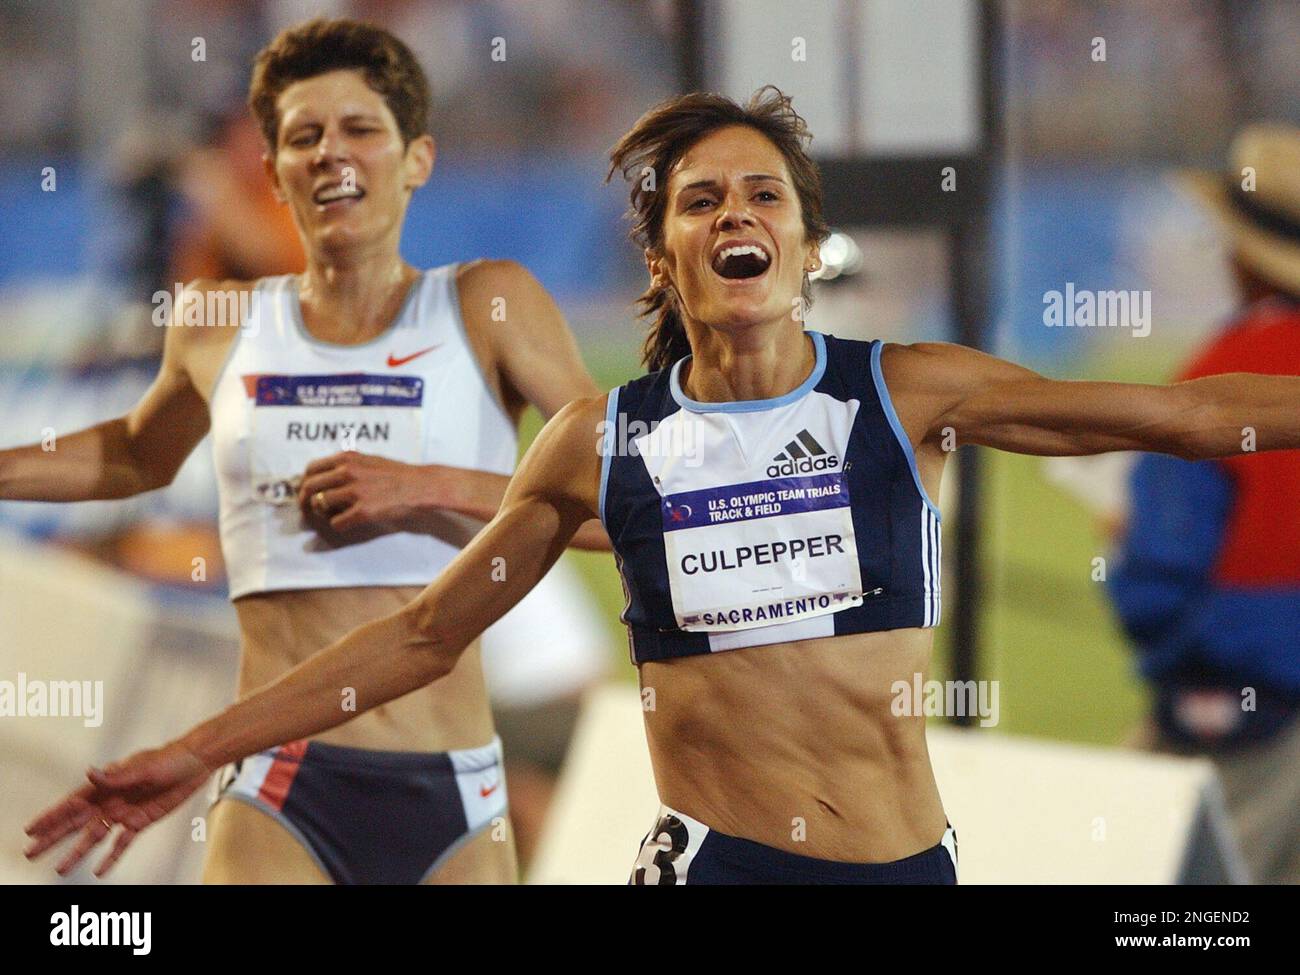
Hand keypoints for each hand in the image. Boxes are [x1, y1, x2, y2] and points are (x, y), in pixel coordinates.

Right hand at [23, 742, 211, 877]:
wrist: (197, 762)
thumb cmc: (170, 758)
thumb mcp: (144, 767)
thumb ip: (117, 776)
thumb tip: (89, 773)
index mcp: (107, 782)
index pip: (73, 802)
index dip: (52, 816)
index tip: (31, 829)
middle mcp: (111, 799)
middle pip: (77, 822)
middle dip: (54, 837)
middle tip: (31, 852)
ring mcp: (124, 812)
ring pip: (95, 837)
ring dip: (77, 852)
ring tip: (60, 869)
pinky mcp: (141, 821)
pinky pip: (122, 843)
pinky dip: (111, 857)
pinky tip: (99, 871)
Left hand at [297, 452, 437, 536]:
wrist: (420, 485)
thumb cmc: (396, 474)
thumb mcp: (368, 460)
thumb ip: (346, 465)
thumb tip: (324, 477)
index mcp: (347, 458)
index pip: (311, 469)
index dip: (304, 483)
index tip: (306, 492)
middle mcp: (348, 472)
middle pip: (310, 487)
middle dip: (304, 500)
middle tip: (307, 510)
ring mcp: (355, 491)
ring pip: (319, 504)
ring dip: (321, 513)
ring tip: (330, 515)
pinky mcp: (363, 511)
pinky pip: (337, 522)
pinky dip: (338, 525)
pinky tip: (346, 523)